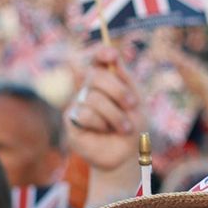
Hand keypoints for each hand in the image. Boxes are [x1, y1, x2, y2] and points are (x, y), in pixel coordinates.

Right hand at [65, 43, 140, 172]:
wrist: (128, 154)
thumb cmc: (134, 127)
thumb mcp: (136, 102)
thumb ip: (125, 79)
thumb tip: (113, 57)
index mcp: (106, 81)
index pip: (98, 60)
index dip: (101, 53)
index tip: (112, 55)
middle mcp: (90, 89)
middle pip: (95, 75)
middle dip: (117, 90)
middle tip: (131, 105)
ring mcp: (79, 103)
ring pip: (93, 98)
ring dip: (115, 115)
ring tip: (122, 127)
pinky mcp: (71, 120)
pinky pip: (84, 114)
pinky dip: (101, 124)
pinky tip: (104, 132)